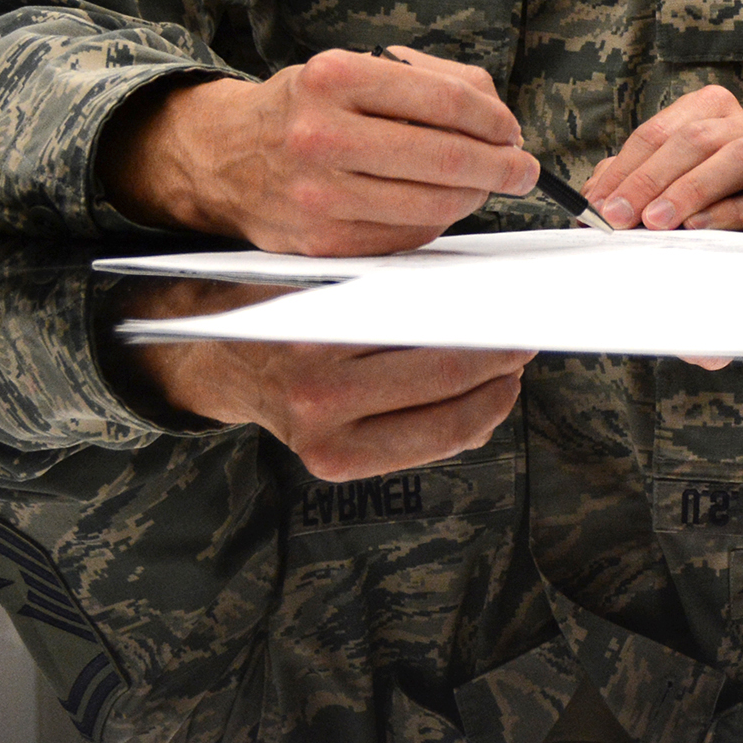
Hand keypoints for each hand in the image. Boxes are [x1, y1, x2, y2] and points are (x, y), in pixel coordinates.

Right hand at [100, 46, 537, 254]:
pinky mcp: (323, 241)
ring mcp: (319, 194)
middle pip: (445, 158)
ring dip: (476, 197)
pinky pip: (408, 235)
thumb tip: (500, 122)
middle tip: (522, 168)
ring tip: (488, 186)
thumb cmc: (308, 108)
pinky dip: (437, 221)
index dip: (492, 120)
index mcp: (333, 77)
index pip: (443, 100)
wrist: (226, 158)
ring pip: (433, 203)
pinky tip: (441, 205)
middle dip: (500, 165)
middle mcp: (321, 135)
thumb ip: (433, 82)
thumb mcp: (357, 68)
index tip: (512, 130)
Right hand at [111, 278, 529, 480]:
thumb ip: (394, 286)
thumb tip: (482, 294)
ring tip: (512, 371)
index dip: (485, 326)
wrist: (215, 357)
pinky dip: (463, 425)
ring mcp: (321, 440)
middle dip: (499, 358)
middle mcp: (315, 396)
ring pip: (441, 424)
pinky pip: (420, 450)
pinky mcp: (330, 466)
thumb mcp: (325, 276)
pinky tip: (484, 402)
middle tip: (528, 337)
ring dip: (491, 397)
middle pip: (443, 378)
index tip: (517, 310)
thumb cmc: (282, 303)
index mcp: (314, 338)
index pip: (427, 333)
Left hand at [583, 84, 742, 234]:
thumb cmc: (727, 197)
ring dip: (691, 189)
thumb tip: (595, 196)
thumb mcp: (677, 181)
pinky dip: (729, 211)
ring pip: (738, 157)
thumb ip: (638, 181)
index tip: (598, 204)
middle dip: (651, 178)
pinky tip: (699, 226)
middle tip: (621, 216)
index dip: (625, 168)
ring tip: (658, 221)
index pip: (661, 131)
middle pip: (697, 138)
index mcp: (715, 111)